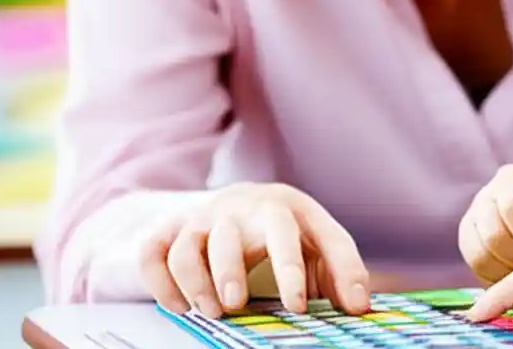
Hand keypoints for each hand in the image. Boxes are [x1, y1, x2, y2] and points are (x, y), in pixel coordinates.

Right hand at [140, 183, 370, 318]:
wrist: (246, 202)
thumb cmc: (291, 231)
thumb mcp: (323, 242)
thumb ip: (345, 271)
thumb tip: (360, 306)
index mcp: (279, 207)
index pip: (284, 233)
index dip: (289, 269)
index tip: (298, 306)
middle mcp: (236, 208)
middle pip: (226, 235)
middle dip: (228, 271)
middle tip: (236, 305)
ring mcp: (201, 218)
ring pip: (184, 246)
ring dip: (193, 282)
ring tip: (213, 311)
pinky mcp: (171, 231)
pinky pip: (152, 253)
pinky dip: (159, 282)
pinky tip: (179, 306)